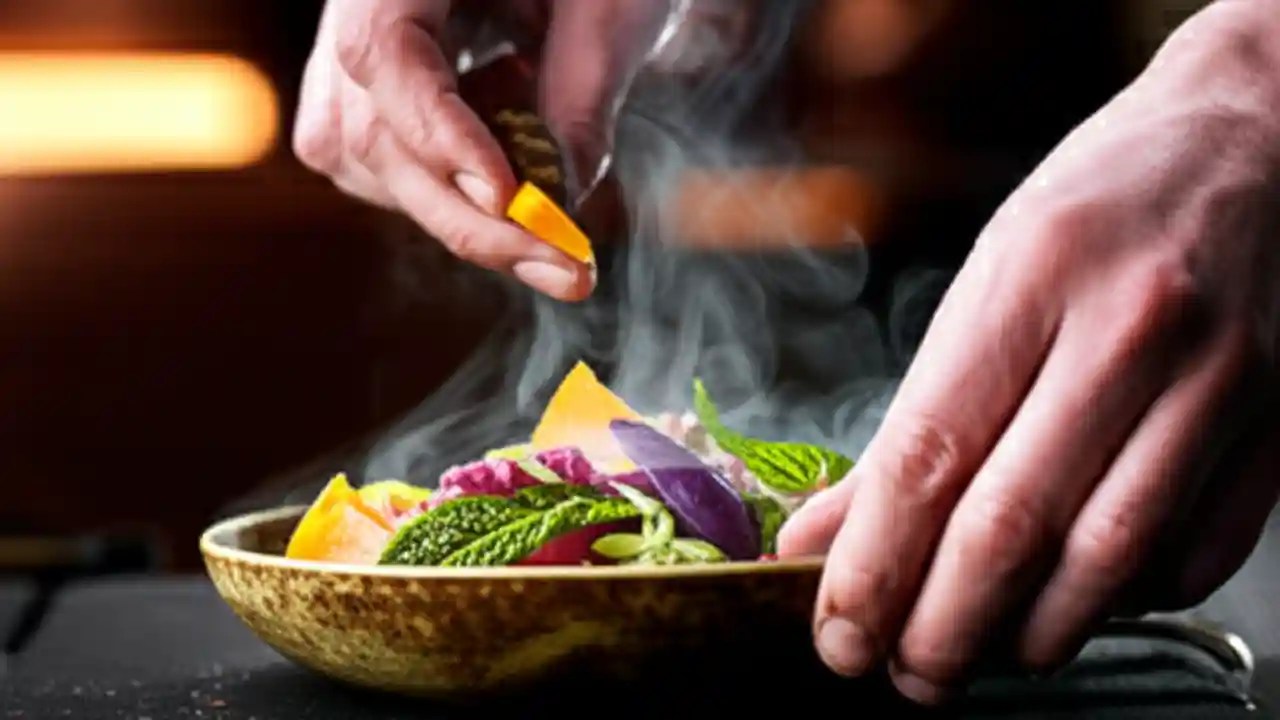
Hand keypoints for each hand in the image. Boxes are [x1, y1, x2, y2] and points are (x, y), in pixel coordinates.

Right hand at [292, 0, 660, 300]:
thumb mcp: (609, 4)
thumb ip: (585, 90)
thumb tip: (565, 202)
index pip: (384, 54)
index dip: (441, 134)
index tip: (511, 199)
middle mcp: (351, 9)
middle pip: (371, 135)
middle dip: (472, 219)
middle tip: (567, 271)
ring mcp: (342, 59)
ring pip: (371, 167)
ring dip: (466, 216)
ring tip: (554, 213)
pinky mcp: (360, 102)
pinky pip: (383, 171)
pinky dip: (454, 196)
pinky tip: (512, 178)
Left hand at [779, 0, 1279, 703]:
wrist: (1259, 139)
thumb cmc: (1103, 207)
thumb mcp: (988, 279)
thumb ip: (913, 419)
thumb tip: (830, 532)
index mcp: (1033, 278)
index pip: (926, 455)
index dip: (870, 566)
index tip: (838, 631)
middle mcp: (1130, 331)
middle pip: (1011, 525)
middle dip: (939, 627)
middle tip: (903, 672)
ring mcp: (1220, 383)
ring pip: (1106, 559)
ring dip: (1027, 634)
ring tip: (977, 652)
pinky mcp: (1276, 430)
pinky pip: (1190, 556)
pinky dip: (1120, 603)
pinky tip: (1075, 602)